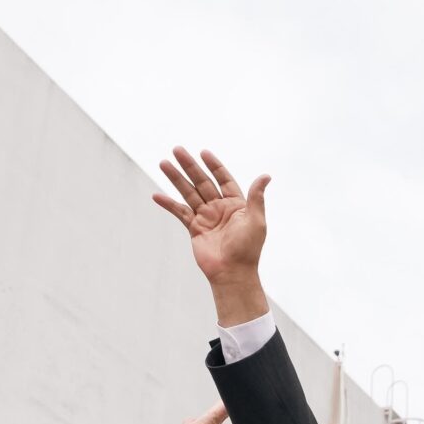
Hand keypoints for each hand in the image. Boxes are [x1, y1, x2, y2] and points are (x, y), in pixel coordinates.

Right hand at [152, 147, 269, 288]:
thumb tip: (265, 176)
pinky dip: (168, 204)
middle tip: (177, 150)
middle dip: (190, 166)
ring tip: (163, 163)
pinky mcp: (194, 228)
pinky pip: (179, 212)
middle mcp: (220, 208)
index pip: (223, 179)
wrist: (232, 273)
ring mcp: (206, 217)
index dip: (214, 165)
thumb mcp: (256, 220)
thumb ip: (256, 197)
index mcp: (236, 204)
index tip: (203, 152)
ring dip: (176, 178)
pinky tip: (157, 195)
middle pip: (202, 182)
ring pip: (188, 193)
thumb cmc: (248, 249)